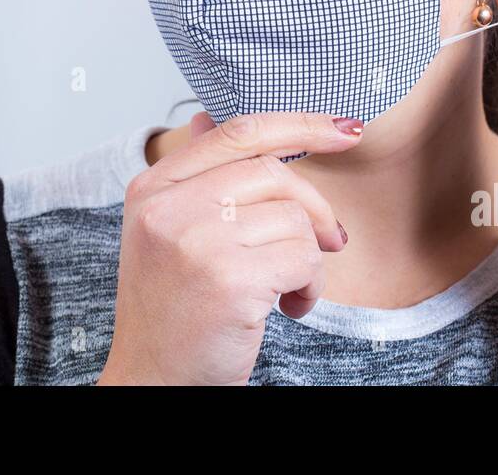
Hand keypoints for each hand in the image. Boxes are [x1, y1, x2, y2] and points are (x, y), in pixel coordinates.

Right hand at [97, 111, 360, 385]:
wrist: (152, 382)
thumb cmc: (170, 311)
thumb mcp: (163, 231)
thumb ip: (192, 176)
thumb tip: (204, 115)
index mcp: (152, 187)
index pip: (237, 133)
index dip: (299, 125)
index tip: (346, 129)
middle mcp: (168, 207)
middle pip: (273, 173)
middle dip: (315, 207)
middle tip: (331, 241)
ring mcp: (196, 242)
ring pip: (293, 219)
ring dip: (309, 258)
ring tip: (289, 289)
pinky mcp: (228, 280)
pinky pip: (303, 259)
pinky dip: (310, 286)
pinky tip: (289, 307)